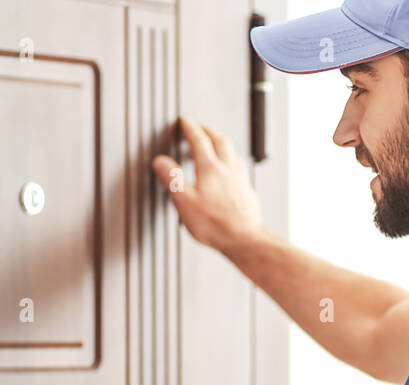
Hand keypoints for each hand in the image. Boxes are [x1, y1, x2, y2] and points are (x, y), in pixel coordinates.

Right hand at [152, 117, 264, 254]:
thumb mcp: (184, 203)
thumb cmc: (215, 225)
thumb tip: (160, 161)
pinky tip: (232, 169)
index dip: (190, 129)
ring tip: (216, 143)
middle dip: (208, 131)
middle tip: (200, 128)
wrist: (245, 239)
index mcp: (210, 169)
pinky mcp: (247, 191)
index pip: (199, 141)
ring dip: (222, 143)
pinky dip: (232, 160)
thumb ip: (172, 180)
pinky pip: (240, 167)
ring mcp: (240, 179)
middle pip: (219, 141)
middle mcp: (228, 169)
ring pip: (232, 152)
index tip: (184, 121)